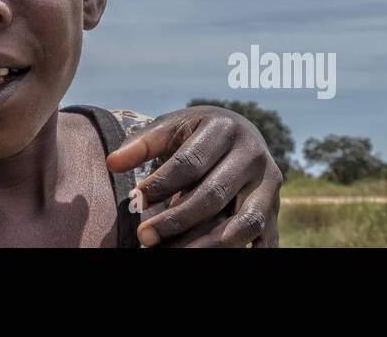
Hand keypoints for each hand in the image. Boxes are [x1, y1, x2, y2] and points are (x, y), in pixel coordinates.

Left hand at [107, 106, 281, 246]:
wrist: (239, 132)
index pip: (190, 162)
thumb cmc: (196, 133)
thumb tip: (112, 163)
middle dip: (176, 220)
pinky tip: (216, 259)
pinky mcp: (275, 208)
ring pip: (243, 222)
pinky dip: (249, 252)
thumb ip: (142, 144)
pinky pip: (266, 238)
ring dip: (207, 245)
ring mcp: (269, 184)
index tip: (134, 201)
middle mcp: (253, 155)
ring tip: (171, 254)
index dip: (160, 183)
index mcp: (225, 128)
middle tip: (144, 237)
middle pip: (214, 194)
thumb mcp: (171, 128)